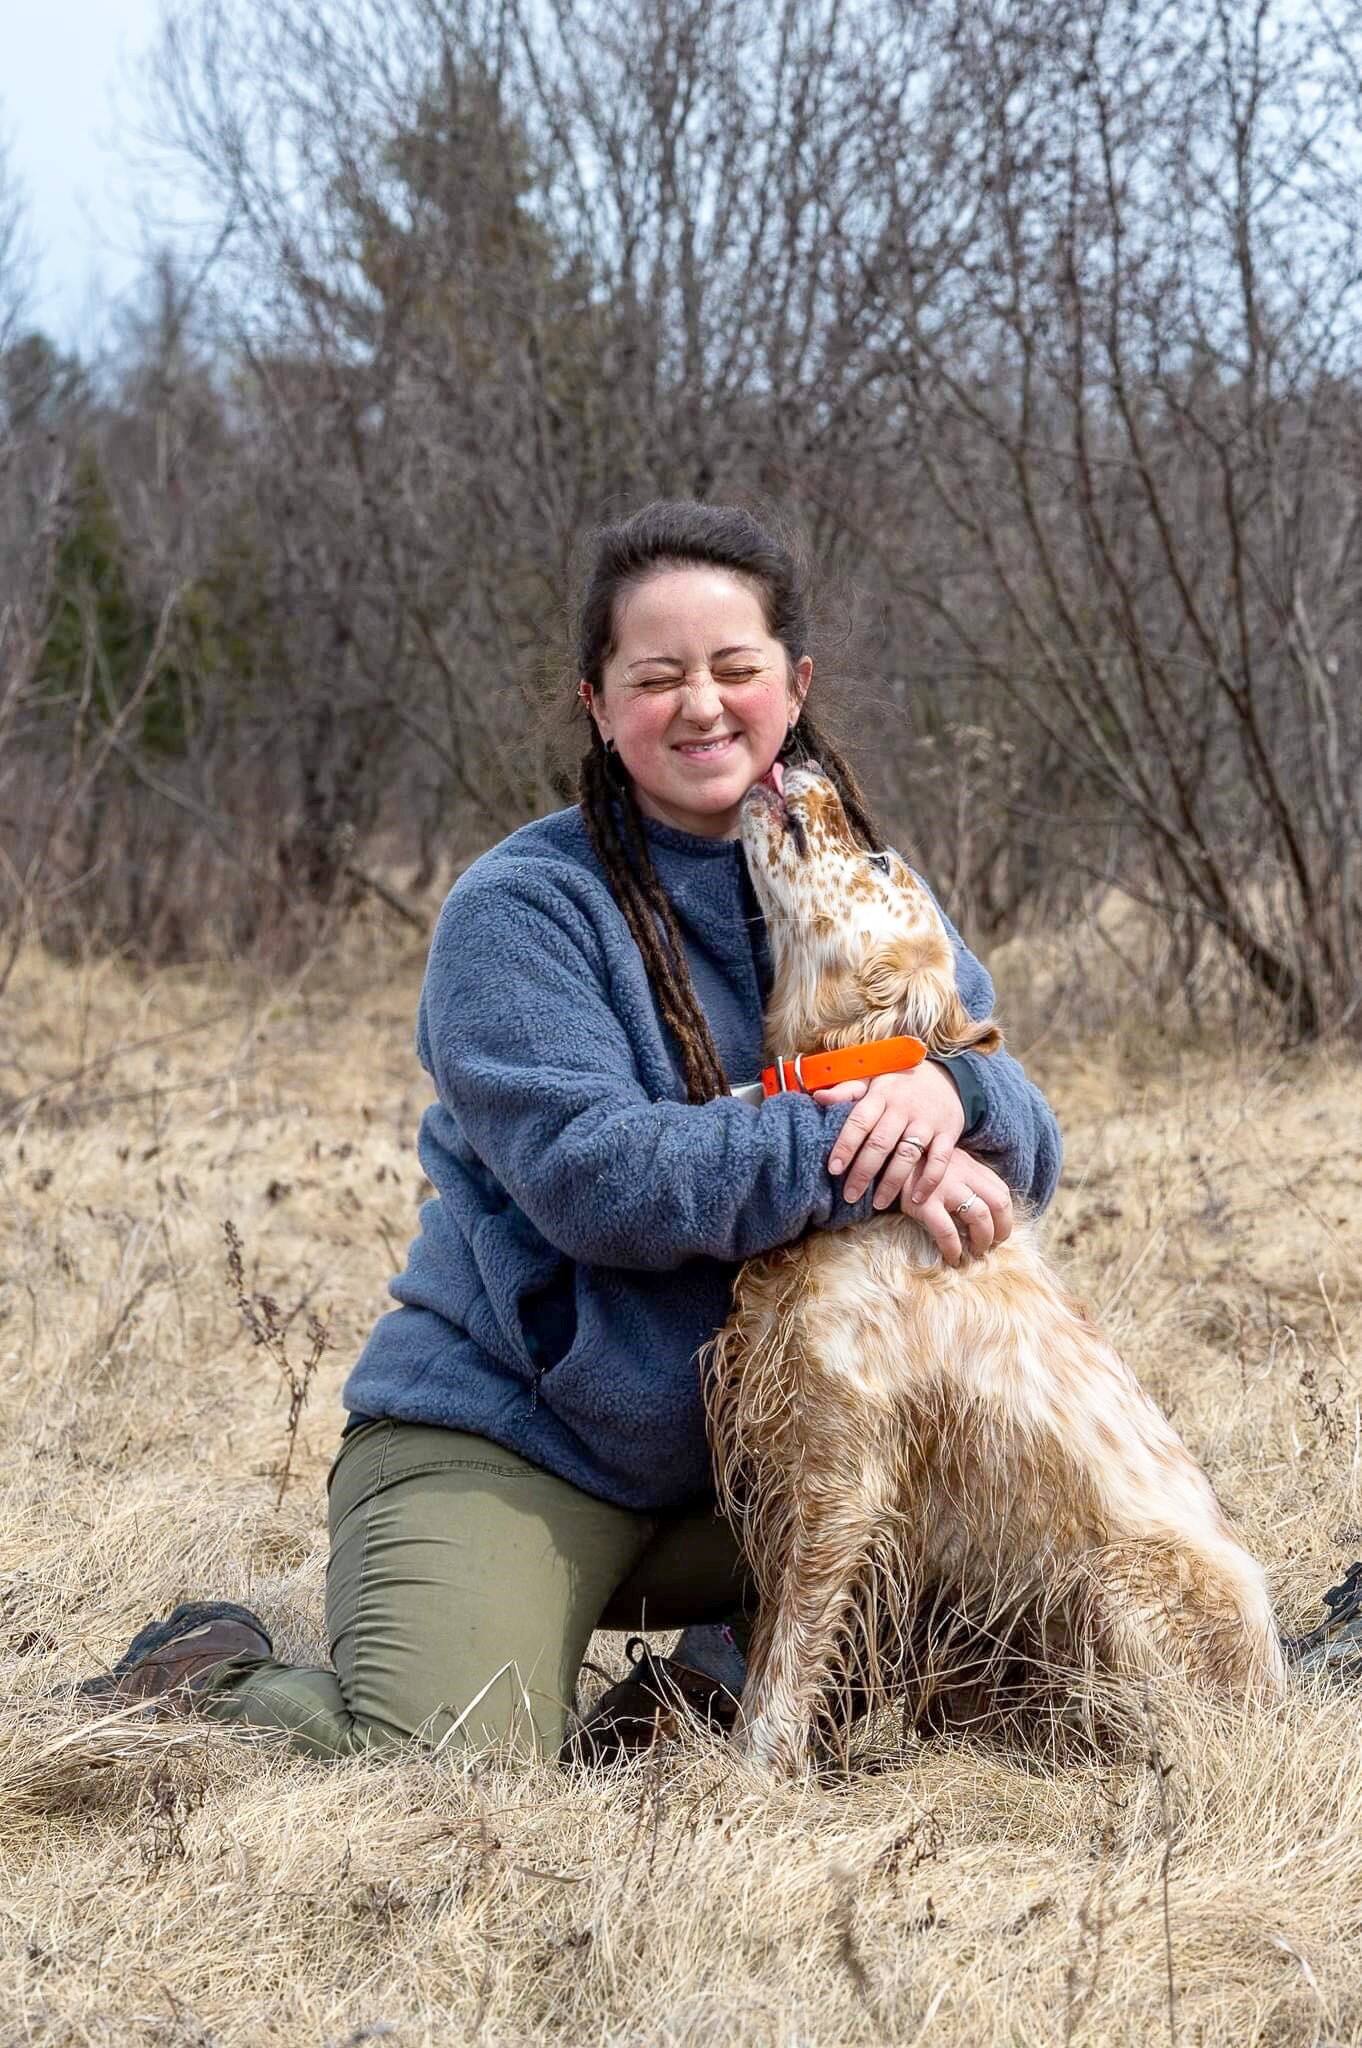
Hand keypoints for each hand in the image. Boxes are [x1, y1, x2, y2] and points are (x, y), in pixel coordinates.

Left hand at [817, 1064, 964, 1208]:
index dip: (846, 1146)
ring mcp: (927, 1121)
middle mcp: (904, 1108)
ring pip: (908, 1154)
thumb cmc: (898, 1083)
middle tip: (850, 1195)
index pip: (859, 1121)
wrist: (945, 1076)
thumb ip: (846, 1091)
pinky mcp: (948, 1133)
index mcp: (881, 1094)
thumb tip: (817, 1098)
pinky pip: (940, 1160)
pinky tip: (916, 1199)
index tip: (834, 1169)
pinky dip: (929, 1181)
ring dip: (892, 1182)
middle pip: (881, 1143)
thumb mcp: (872, 1078)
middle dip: (864, 1172)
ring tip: (879, 1203)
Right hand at [907, 1149, 1013, 1265]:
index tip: (999, 1232)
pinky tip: (952, 1257)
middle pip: (999, 1203)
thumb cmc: (918, 1168)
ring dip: (983, 1240)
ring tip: (975, 1253)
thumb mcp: (947, 1165)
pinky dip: (953, 1248)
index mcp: (970, 1166)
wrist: (887, 1158)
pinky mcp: (924, 1203)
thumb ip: (966, 1179)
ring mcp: (945, 1187)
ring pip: (980, 1215)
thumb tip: (984, 1210)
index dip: (1006, 1217)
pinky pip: (947, 1231)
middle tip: (992, 1246)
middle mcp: (963, 1174)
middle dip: (1002, 1230)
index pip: (1002, 1192)